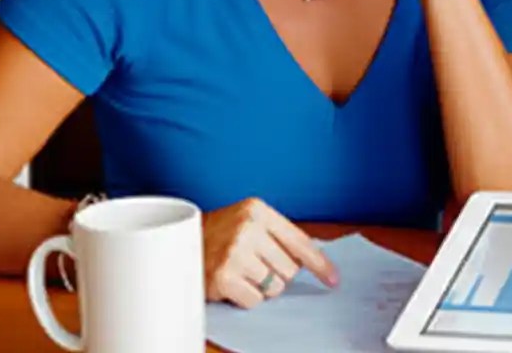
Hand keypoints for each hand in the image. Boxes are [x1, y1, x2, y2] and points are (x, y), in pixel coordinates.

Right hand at [202, 198, 337, 308]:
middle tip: (255, 265)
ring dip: (261, 286)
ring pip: (275, 287)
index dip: (320, 264)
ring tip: (242, 272)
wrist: (178, 244)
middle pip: (290, 270)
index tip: (333, 279)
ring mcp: (234, 252)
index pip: (300, 242)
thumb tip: (313, 260)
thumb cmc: (219, 234)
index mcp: (258, 211)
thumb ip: (279, 236)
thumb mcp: (249, 221)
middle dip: (277, 274)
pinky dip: (245, 297)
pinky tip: (232, 283)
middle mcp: (247, 228)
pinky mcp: (223, 276)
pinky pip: (254, 300)